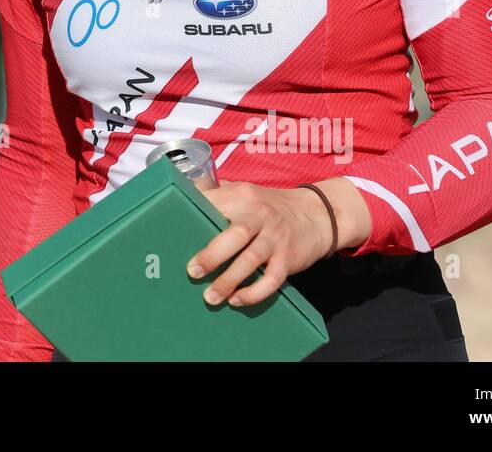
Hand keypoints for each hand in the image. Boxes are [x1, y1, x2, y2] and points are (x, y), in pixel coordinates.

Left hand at [186, 181, 338, 308]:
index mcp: (243, 196)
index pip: (215, 203)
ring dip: (229, 280)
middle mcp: (260, 215)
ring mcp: (276, 238)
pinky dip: (254, 293)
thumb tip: (181, 191)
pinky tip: (237, 301)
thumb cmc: (270, 206)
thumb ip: (219, 193)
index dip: (195, 216)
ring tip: (210, 297)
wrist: (317, 214)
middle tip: (192, 272)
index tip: (174, 232)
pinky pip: (272, 279)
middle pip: (235, 234)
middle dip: (212, 255)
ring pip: (251, 260)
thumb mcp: (246, 192)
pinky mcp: (289, 258)